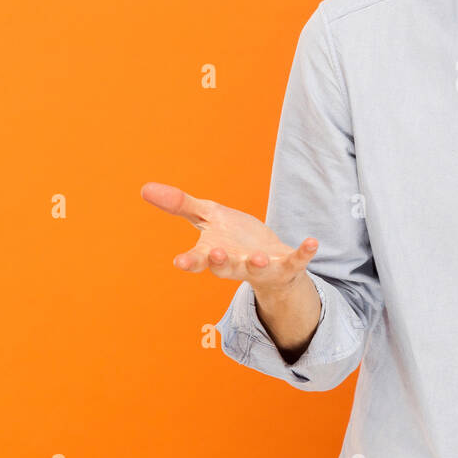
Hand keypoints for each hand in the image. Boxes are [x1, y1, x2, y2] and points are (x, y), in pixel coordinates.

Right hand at [139, 181, 317, 293]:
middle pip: (226, 267)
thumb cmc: (233, 238)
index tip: (179, 261)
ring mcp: (262, 267)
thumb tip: (144, 188)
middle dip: (222, 263)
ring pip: (257, 268)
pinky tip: (312, 242)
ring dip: (258, 264)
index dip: (190, 261)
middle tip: (218, 255)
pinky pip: (297, 260)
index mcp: (214, 254)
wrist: (270, 262)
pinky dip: (305, 252)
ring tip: (259, 257)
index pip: (198, 261)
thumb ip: (180, 205)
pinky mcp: (287, 264)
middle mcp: (236, 264)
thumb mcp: (207, 217)